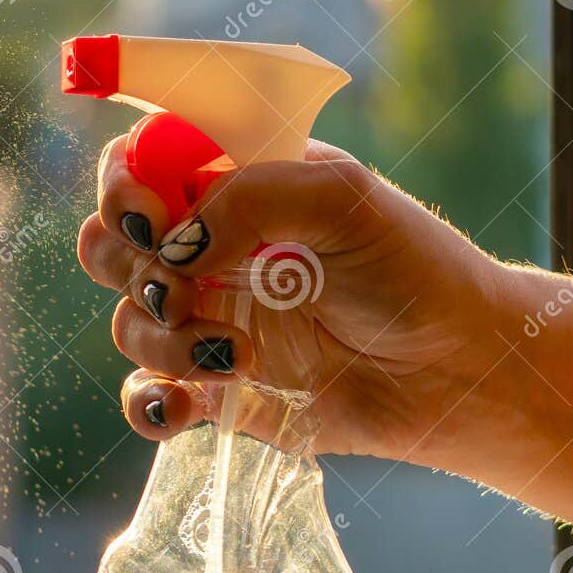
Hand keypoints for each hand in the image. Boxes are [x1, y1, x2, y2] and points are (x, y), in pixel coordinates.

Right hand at [77, 137, 510, 466]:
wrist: (464, 374)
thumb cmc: (416, 270)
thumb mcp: (343, 198)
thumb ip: (249, 198)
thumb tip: (171, 250)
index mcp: (231, 187)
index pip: (139, 167)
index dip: (123, 187)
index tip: (152, 218)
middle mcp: (207, 251)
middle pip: (108, 244)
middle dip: (127, 266)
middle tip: (180, 289)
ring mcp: (206, 321)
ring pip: (128, 323)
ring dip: (164, 339)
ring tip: (237, 355)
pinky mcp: (217, 390)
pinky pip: (147, 397)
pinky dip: (149, 404)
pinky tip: (184, 406)